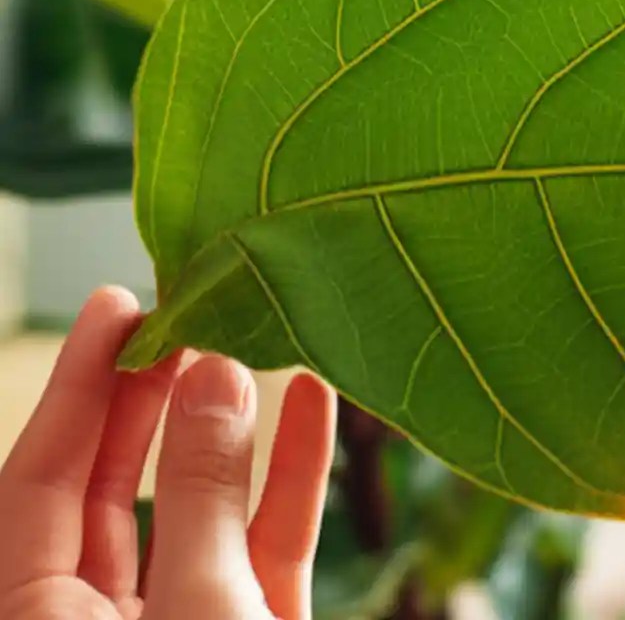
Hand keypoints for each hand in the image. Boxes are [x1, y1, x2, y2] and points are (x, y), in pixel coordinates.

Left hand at [0, 287, 336, 618]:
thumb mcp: (203, 599)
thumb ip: (203, 491)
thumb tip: (215, 380)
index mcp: (43, 618)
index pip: (42, 478)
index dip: (79, 385)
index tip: (117, 306)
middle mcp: (102, 618)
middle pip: (112, 486)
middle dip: (148, 397)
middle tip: (180, 317)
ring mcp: (187, 619)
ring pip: (199, 509)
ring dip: (231, 430)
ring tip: (250, 348)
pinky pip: (267, 540)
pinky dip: (292, 476)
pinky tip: (312, 404)